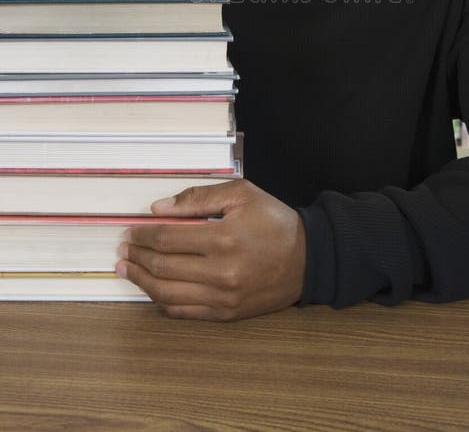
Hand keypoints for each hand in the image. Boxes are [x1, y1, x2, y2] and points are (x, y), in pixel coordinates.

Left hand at [115, 180, 306, 320]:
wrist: (308, 259)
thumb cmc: (274, 221)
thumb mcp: (242, 194)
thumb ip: (199, 197)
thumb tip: (159, 209)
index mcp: (223, 238)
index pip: (167, 238)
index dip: (143, 234)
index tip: (131, 230)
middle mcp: (220, 272)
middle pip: (162, 267)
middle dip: (136, 256)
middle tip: (122, 248)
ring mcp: (222, 297)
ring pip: (166, 294)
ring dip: (140, 281)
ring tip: (126, 269)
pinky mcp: (225, 314)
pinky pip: (183, 311)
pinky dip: (161, 301)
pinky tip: (151, 289)